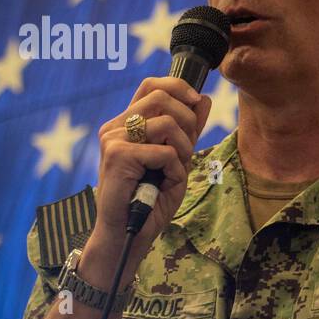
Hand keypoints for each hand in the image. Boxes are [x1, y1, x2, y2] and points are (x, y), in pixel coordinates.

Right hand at [85, 77, 211, 278]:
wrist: (128, 233)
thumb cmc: (151, 200)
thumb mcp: (177, 159)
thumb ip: (188, 130)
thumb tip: (204, 99)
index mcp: (127, 124)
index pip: (151, 86)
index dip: (179, 87)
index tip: (197, 102)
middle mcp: (116, 126)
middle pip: (162, 98)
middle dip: (188, 122)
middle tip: (187, 151)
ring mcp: (113, 139)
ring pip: (168, 123)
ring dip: (183, 149)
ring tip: (174, 172)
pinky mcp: (118, 155)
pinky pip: (165, 151)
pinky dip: (174, 169)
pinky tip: (164, 184)